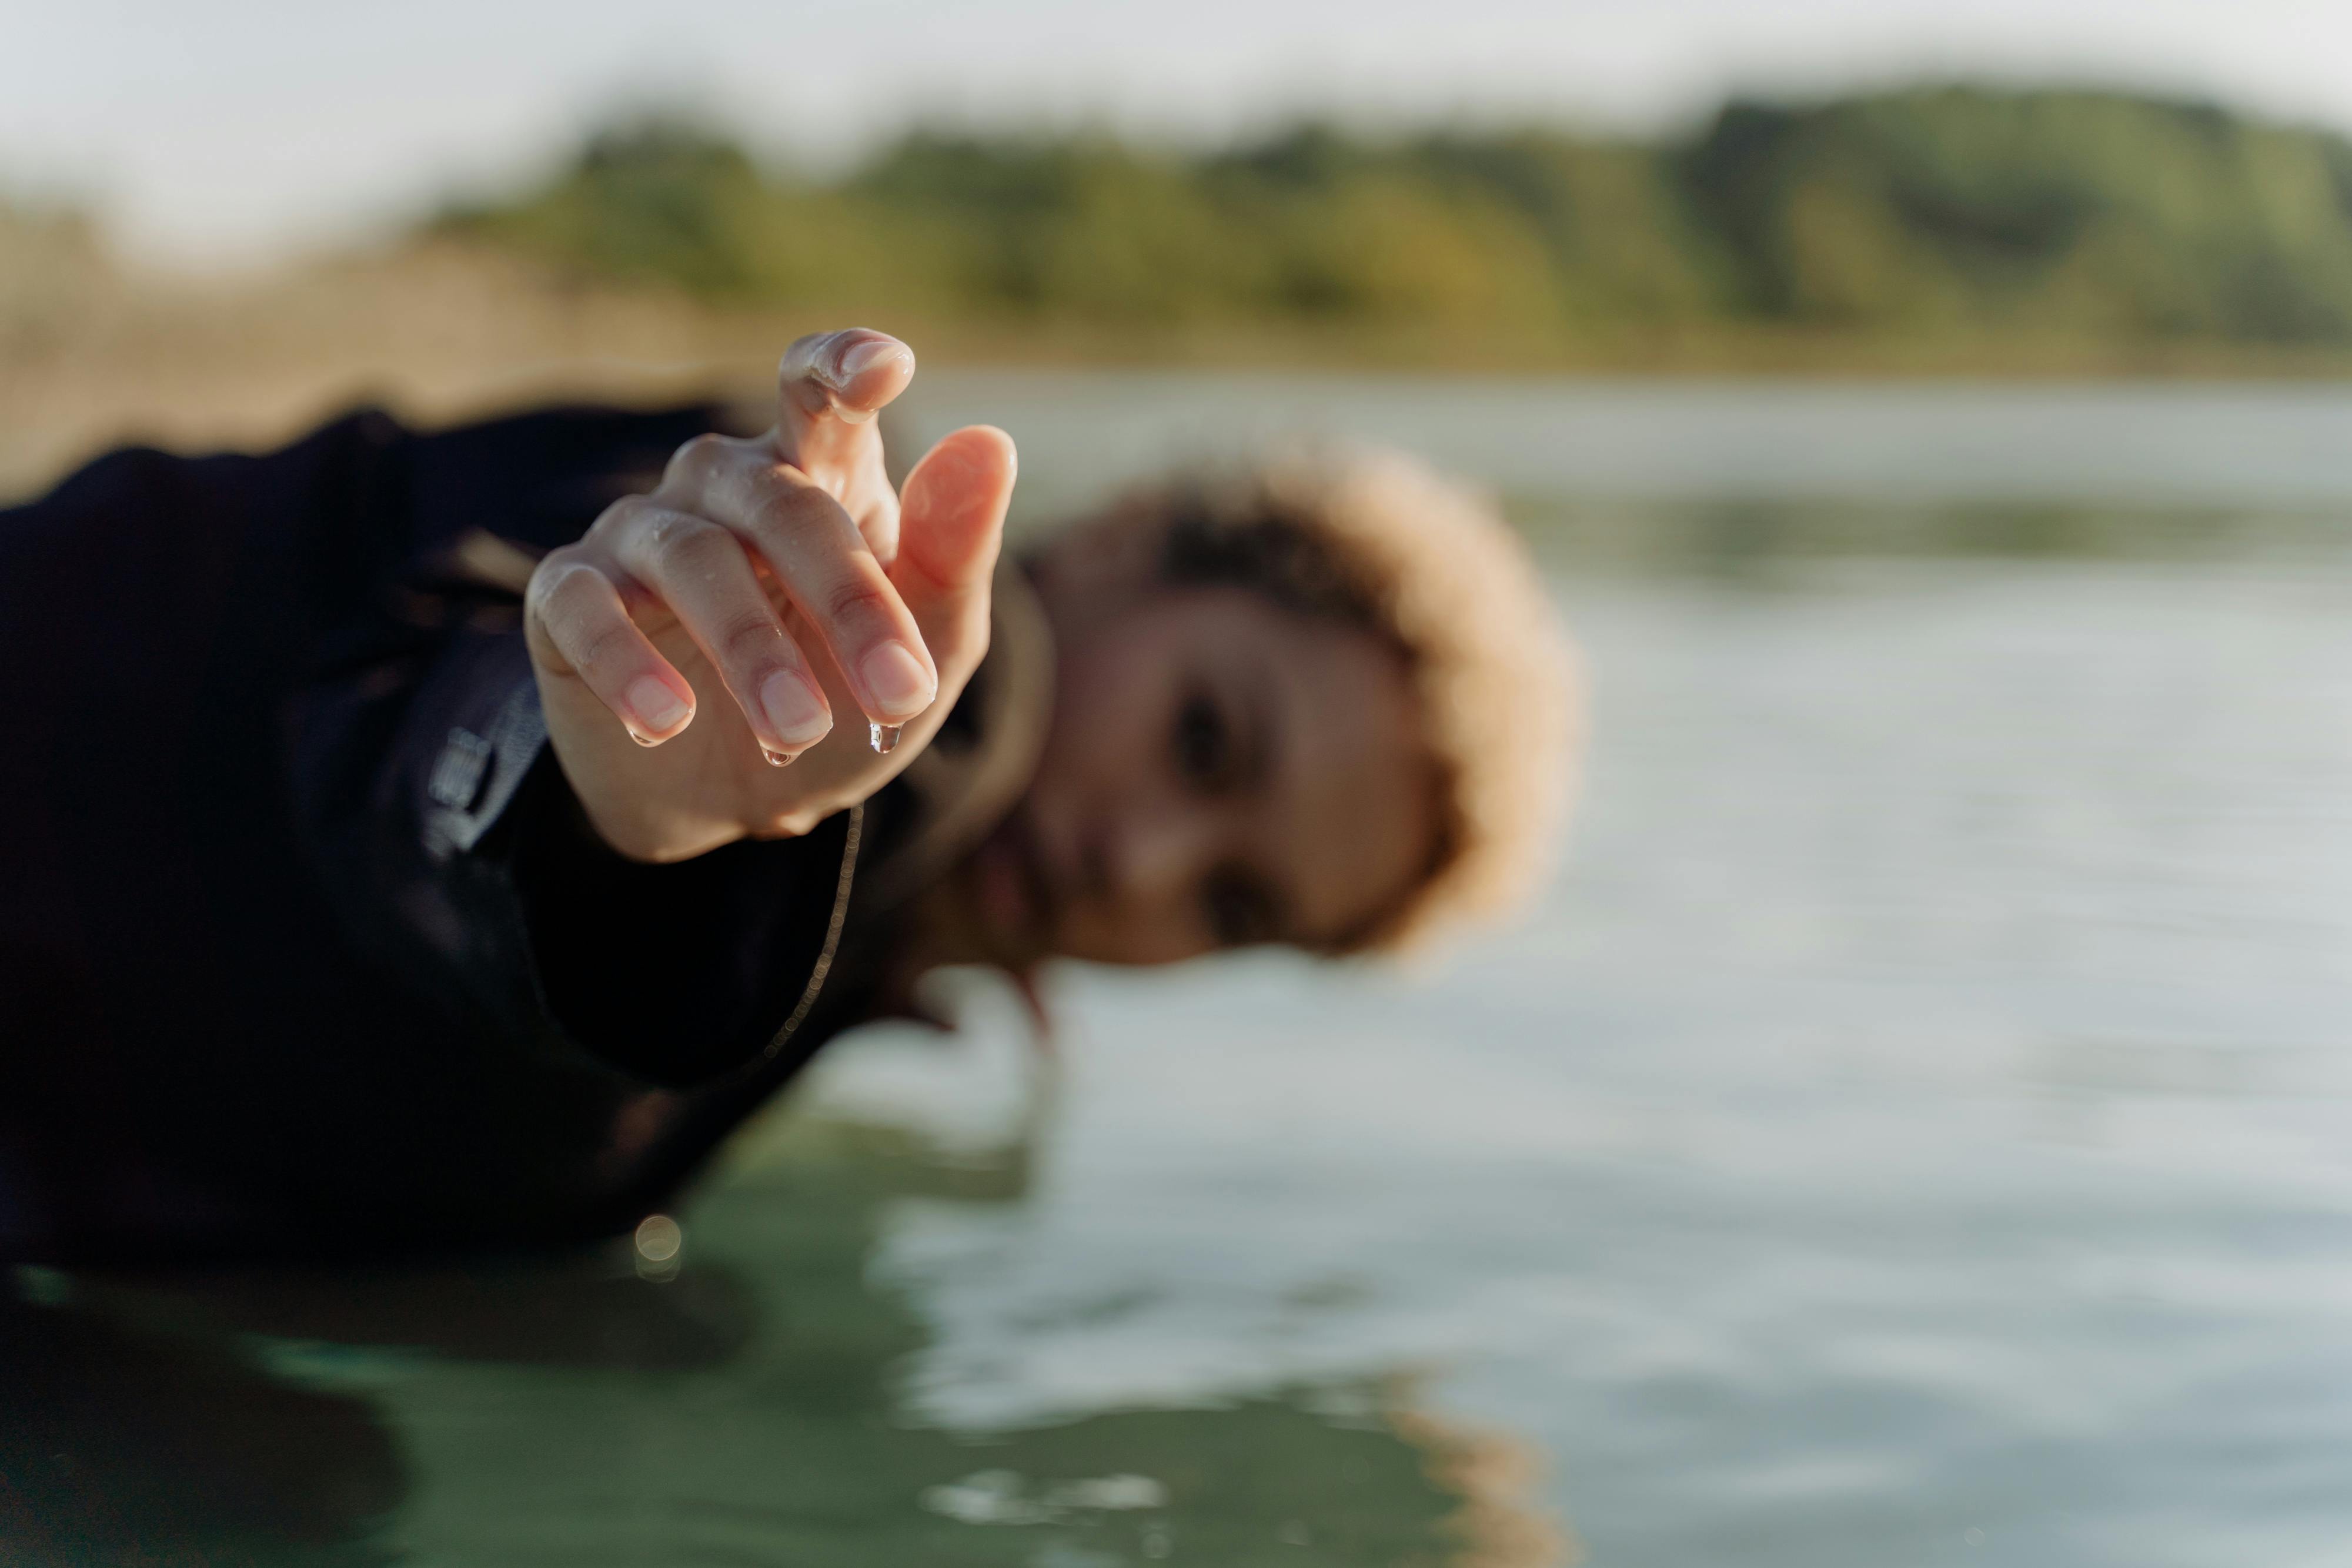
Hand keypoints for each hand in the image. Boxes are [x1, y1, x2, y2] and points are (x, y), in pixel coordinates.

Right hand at [524, 329, 1017, 860]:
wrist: (743, 798)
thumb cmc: (844, 692)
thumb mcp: (927, 643)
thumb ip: (955, 550)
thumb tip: (990, 441)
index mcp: (819, 470)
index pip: (818, 389)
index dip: (842, 365)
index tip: (884, 369)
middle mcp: (723, 482)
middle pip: (781, 503)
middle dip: (846, 600)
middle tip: (895, 695)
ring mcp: (641, 532)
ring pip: (693, 557)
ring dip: (751, 648)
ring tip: (795, 733)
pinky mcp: (569, 597)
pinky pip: (583, 608)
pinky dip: (626, 663)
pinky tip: (666, 721)